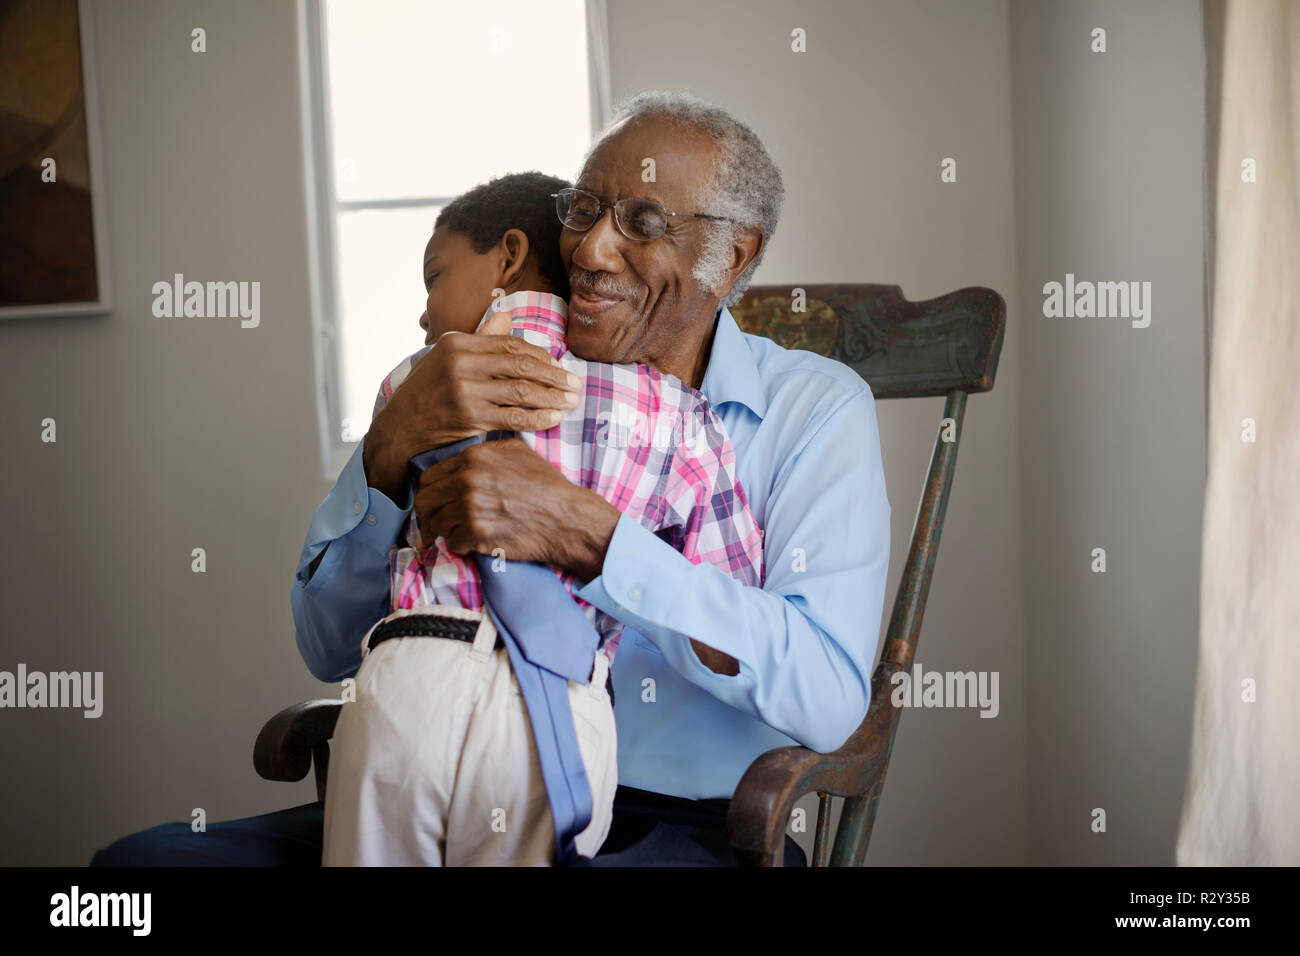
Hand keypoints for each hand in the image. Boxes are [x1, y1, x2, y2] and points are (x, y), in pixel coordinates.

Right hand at [363, 310, 581, 501]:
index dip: (541, 355)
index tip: (560, 366)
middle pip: (521, 365)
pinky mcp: (468, 417)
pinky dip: (538, 417)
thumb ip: (480, 338)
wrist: (399, 430)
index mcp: (457, 342)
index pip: (511, 344)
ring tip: (572, 401)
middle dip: (554, 375)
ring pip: (521, 390)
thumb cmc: (428, 393)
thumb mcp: (447, 358)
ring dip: (553, 396)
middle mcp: (460, 362)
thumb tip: (506, 314)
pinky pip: (514, 416)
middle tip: (576, 384)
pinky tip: (554, 419)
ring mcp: (463, 389)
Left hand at [413, 438, 620, 581]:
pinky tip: (477, 542)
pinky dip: (463, 546)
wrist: (566, 518)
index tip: (438, 502)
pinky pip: (453, 543)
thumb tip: (462, 459)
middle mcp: (467, 479)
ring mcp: (470, 506)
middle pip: (425, 500)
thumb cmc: (546, 485)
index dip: (431, 491)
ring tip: (464, 532)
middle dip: (430, 514)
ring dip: (448, 531)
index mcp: (473, 457)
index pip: (428, 476)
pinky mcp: (477, 532)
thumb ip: (486, 451)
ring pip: (437, 523)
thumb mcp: (518, 452)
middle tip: (438, 523)